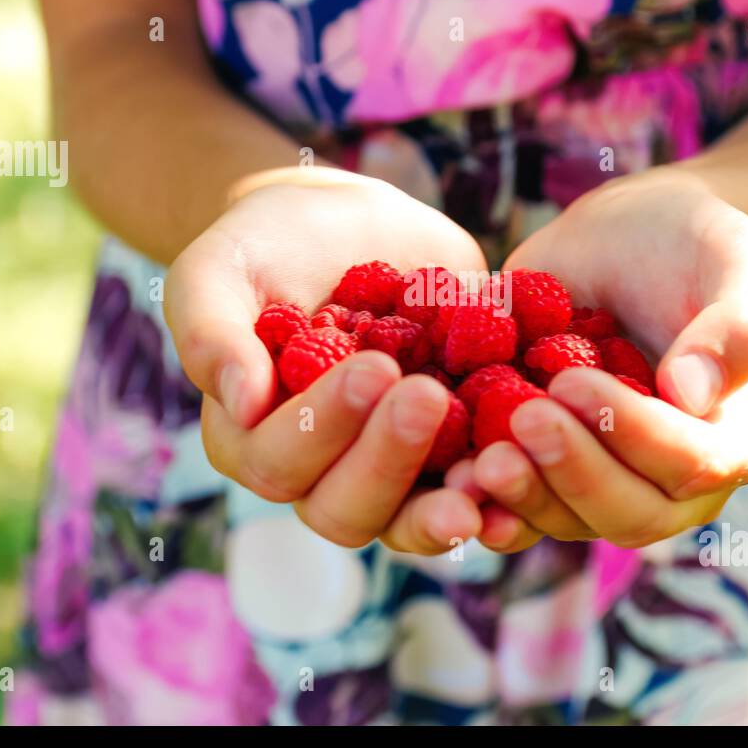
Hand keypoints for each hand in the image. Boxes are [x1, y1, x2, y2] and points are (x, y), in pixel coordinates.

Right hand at [165, 167, 487, 553]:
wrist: (347, 224)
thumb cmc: (268, 244)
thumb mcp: (219, 268)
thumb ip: (212, 331)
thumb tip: (239, 403)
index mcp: (251, 440)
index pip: (279, 461)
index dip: (325, 426)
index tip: (375, 367)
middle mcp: (317, 474)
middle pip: (346, 508)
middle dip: (389, 460)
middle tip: (428, 397)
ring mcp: (387, 472)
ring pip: (410, 522)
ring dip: (449, 506)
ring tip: (491, 466)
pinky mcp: (447, 455)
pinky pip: (474, 497)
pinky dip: (503, 494)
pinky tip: (536, 470)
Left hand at [470, 171, 747, 550]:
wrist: (633, 236)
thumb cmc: (701, 241)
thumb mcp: (740, 259)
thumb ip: (736, 326)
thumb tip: (692, 396)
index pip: (695, 463)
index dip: (633, 433)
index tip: (573, 384)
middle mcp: (683, 478)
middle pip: (631, 512)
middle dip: (572, 473)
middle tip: (520, 423)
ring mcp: (615, 478)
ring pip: (571, 519)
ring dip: (524, 498)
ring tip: (478, 462)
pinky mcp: (556, 465)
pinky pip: (523, 503)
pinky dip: (486, 498)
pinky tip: (450, 478)